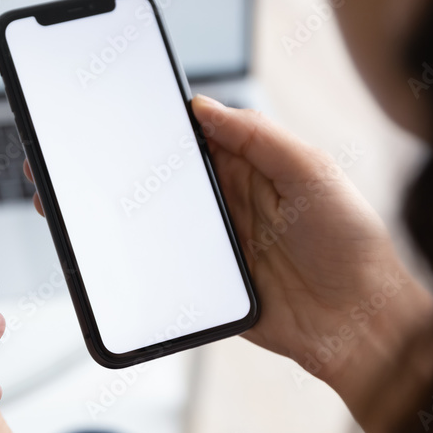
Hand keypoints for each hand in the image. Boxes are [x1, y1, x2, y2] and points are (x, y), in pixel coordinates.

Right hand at [23, 96, 432, 432]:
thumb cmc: (352, 244)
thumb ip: (258, 136)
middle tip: (76, 157)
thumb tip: (204, 107)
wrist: (359, 325)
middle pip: (163, 176)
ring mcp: (213, 242)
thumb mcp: (312, 171)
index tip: (116, 112)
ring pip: (153, 219)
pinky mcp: (204, 281)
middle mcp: (229, 201)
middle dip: (120, 165)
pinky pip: (160, 263)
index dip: (157, 123)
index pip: (194, 136)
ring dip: (117, 210)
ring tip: (73, 198)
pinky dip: (133, 256)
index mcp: (253, 165)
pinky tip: (106, 245)